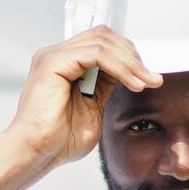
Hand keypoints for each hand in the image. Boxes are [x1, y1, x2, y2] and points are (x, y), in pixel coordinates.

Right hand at [5, 25, 163, 169]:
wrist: (37, 153)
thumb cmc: (58, 141)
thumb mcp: (93, 108)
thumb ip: (104, 87)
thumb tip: (126, 74)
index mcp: (64, 65)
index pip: (101, 44)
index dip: (127, 56)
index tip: (147, 76)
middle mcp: (57, 56)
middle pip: (103, 36)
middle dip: (132, 56)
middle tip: (151, 78)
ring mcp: (54, 56)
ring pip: (103, 42)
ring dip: (130, 61)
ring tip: (145, 81)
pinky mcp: (54, 61)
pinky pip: (96, 53)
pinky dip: (120, 66)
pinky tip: (132, 82)